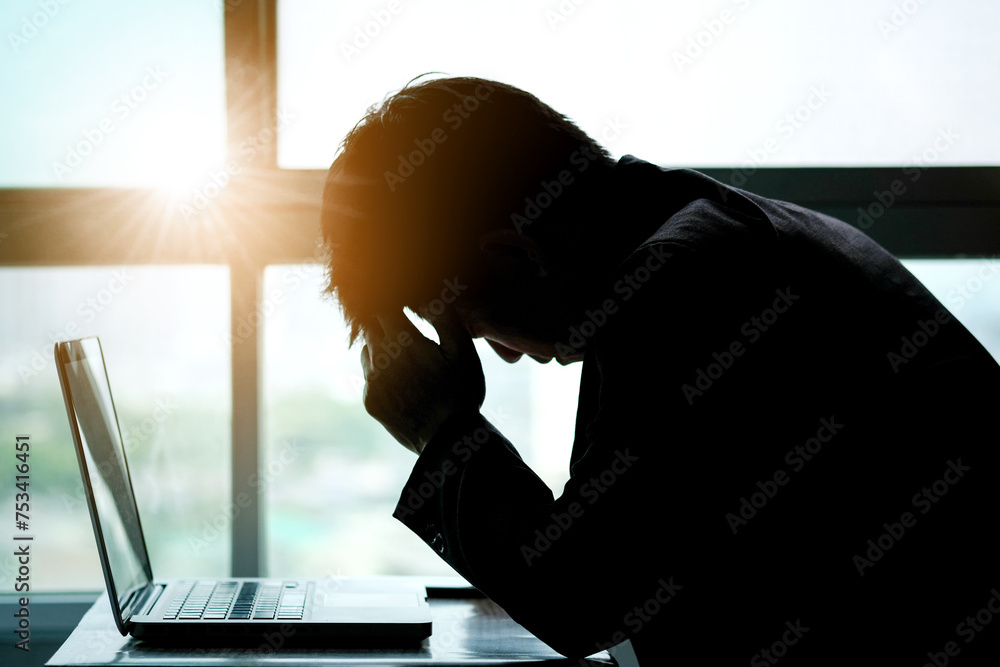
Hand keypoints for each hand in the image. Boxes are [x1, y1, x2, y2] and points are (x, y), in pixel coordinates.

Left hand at [360, 307, 484, 454]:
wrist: (449, 443)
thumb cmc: (462, 392)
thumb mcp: (462, 351)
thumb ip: (443, 317)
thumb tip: (428, 293)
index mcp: (402, 341)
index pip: (383, 304)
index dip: (391, 297)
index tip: (401, 298)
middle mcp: (380, 359)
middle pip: (371, 325)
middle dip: (384, 320)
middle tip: (403, 323)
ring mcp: (372, 383)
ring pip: (368, 350)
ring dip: (381, 346)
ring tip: (405, 354)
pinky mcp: (370, 402)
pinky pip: (369, 377)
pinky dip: (381, 373)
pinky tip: (404, 382)